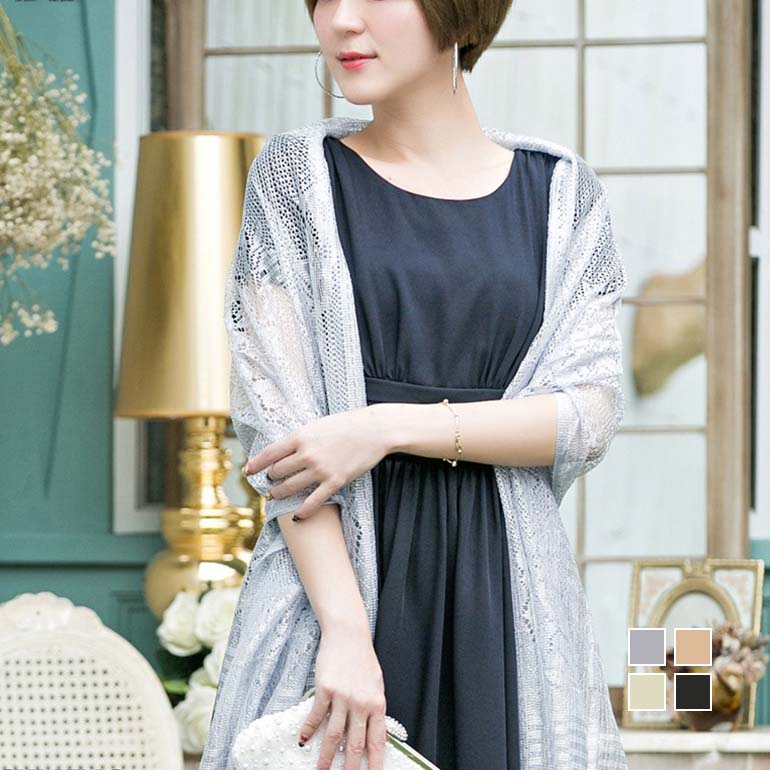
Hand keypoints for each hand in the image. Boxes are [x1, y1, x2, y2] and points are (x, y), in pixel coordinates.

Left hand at [244, 405, 390, 519]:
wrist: (374, 429)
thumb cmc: (346, 424)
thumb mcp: (317, 425)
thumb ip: (300, 438)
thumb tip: (284, 451)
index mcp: (300, 436)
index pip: (268, 453)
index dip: (255, 464)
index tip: (248, 471)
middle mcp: (306, 453)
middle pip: (277, 472)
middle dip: (271, 478)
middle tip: (270, 481)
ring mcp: (320, 469)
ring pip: (289, 487)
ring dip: (279, 493)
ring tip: (275, 495)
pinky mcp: (335, 481)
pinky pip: (313, 501)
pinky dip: (302, 511)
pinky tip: (296, 516)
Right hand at [299, 625, 387, 769]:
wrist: (349, 634)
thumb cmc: (362, 659)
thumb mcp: (375, 685)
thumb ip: (373, 709)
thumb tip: (371, 733)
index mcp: (377, 704)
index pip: (377, 741)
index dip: (375, 764)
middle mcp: (361, 704)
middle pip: (355, 744)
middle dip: (349, 768)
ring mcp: (343, 697)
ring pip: (333, 735)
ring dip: (325, 756)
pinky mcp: (326, 689)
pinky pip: (317, 715)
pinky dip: (309, 729)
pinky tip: (304, 740)